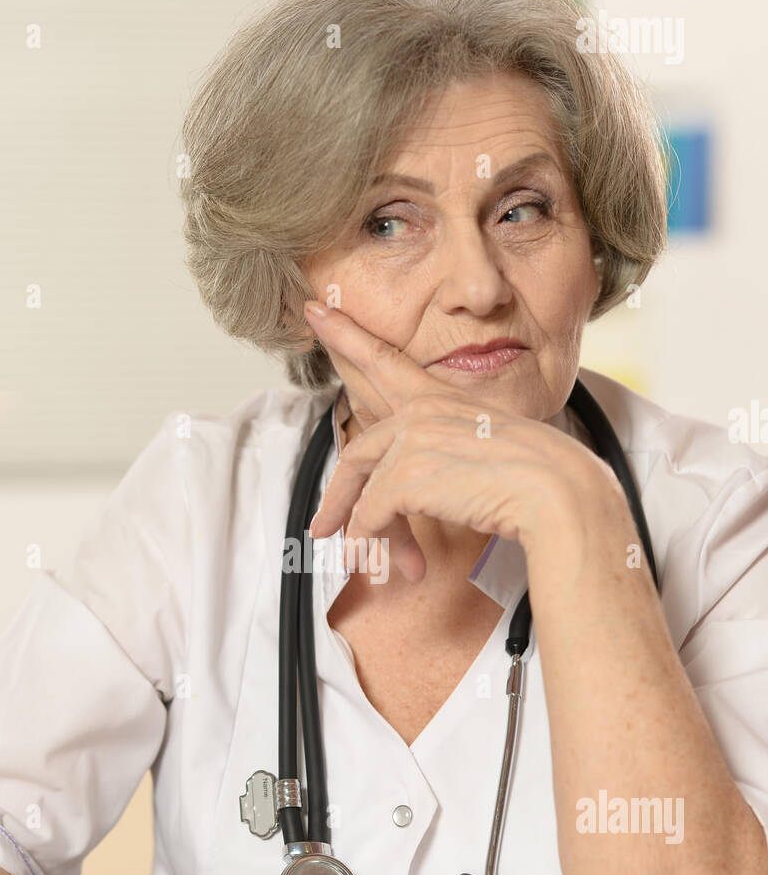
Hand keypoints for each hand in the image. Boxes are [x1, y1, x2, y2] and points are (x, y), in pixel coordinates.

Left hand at [304, 301, 608, 580]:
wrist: (557, 492)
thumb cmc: (538, 478)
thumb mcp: (486, 452)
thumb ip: (444, 458)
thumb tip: (415, 492)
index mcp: (442, 398)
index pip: (384, 360)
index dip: (346, 334)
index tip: (317, 311)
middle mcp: (421, 411)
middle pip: (358, 450)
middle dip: (336, 497)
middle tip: (319, 527)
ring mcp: (411, 439)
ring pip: (364, 491)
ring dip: (365, 535)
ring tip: (365, 563)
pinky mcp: (405, 474)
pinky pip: (371, 516)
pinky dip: (376, 543)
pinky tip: (402, 564)